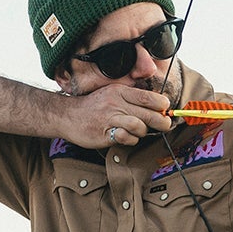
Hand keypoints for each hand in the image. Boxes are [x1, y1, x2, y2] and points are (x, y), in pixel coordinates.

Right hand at [57, 84, 172, 150]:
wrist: (68, 115)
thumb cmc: (94, 106)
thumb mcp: (113, 94)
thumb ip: (132, 99)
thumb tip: (156, 108)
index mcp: (121, 91)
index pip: (149, 97)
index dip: (162, 106)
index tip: (164, 111)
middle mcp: (116, 103)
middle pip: (149, 113)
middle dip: (161, 122)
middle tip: (164, 125)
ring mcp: (110, 118)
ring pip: (139, 126)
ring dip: (143, 131)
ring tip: (137, 131)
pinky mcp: (105, 133)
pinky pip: (127, 138)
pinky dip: (131, 140)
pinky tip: (126, 137)